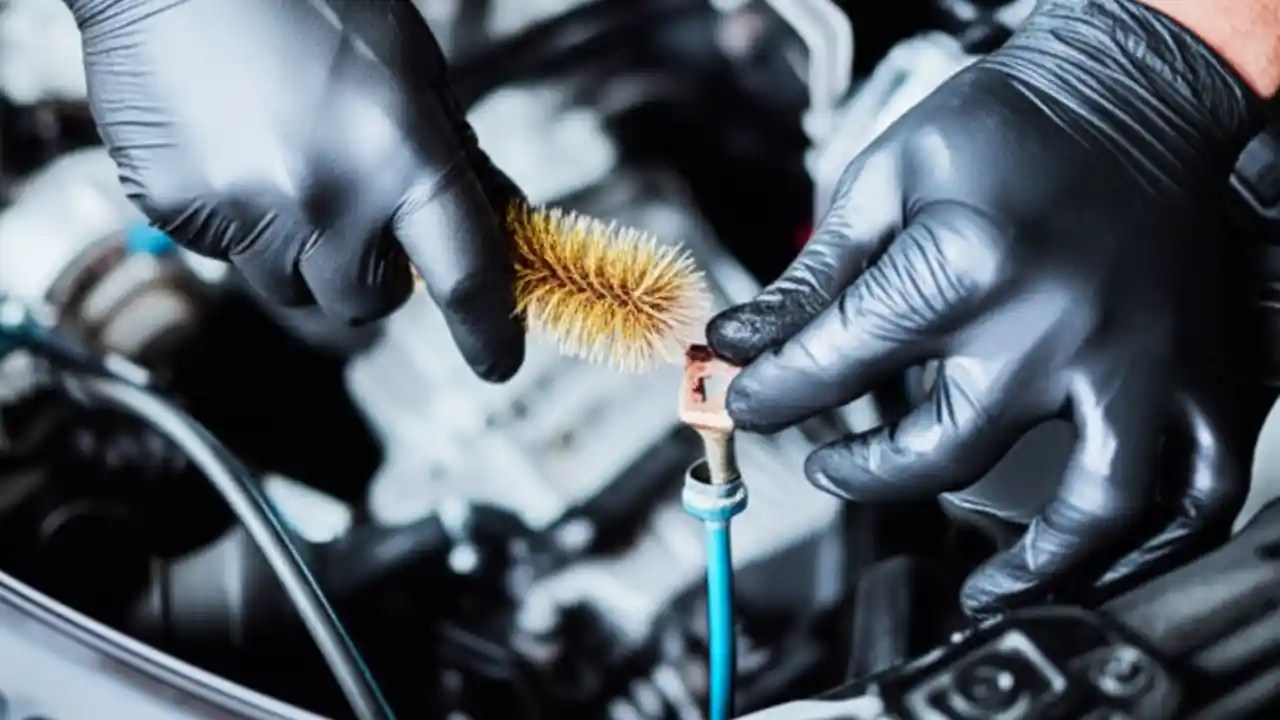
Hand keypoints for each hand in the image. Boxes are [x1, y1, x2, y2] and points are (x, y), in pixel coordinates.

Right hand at [65, 0, 523, 379]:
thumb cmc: (310, 0)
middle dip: (371, 272)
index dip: (490, 331)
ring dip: (304, 253)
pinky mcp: (183, 214)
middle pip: (368, 305)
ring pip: (295, 290)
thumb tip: (498, 227)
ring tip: (287, 164)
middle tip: (358, 208)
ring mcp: (250, 212)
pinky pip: (230, 260)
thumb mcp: (415, 70)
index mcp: (403, 156)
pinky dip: (242, 227)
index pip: (466, 277)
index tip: (499, 359)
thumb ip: (456, 159)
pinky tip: (238, 155)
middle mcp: (329, 198)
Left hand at [708, 0, 1265, 617]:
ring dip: (1033, 566)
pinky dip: (1156, 544)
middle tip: (829, 463)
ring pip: (1093, 508)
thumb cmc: (1010, 121)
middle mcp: (1056, 330)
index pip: (836, 366)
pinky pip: (1201, 486)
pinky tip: (1101, 561)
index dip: (773, 392)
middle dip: (861, 472)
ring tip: (985, 590)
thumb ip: (811, 278)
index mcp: (966, 269)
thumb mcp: (884, 180)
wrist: (1131, 90)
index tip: (743, 401)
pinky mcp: (1198, 367)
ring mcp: (1137, 359)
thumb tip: (740, 341)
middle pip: (940, 453)